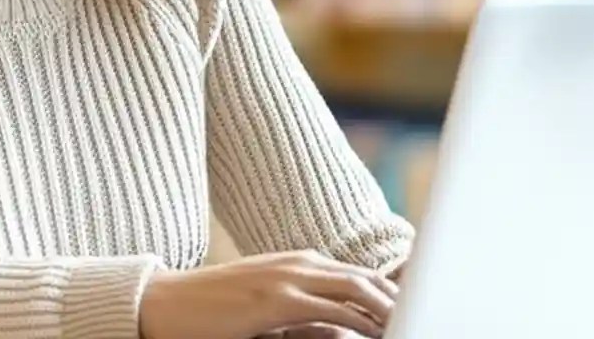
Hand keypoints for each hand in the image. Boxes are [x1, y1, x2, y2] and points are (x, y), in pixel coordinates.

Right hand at [138, 249, 398, 338]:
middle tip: (428, 319)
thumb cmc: (214, 309)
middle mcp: (300, 263)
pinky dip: (362, 323)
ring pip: (358, 291)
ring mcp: (288, 279)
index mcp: (300, 262)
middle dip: (401, 302)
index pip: (360, 276)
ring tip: (412, 326)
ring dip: (390, 311)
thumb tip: (343, 331)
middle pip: (368, 280)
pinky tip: (378, 334)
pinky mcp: (277, 300)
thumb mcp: (267, 305)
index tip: (416, 314)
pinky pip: (334, 312)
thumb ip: (306, 311)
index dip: (393, 295)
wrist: (166, 303)